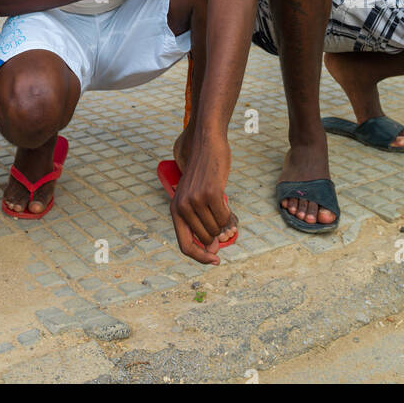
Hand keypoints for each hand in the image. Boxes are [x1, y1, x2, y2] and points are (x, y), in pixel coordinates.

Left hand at [170, 136, 231, 266]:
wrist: (205, 142)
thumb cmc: (202, 171)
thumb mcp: (192, 195)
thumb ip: (198, 219)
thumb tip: (212, 247)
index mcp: (175, 209)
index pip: (185, 245)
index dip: (200, 257)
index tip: (214, 260)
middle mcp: (182, 207)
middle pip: (205, 238)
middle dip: (217, 237)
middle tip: (224, 228)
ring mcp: (196, 200)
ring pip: (216, 229)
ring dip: (223, 223)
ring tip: (222, 209)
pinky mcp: (210, 193)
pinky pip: (224, 217)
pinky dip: (228, 216)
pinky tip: (226, 205)